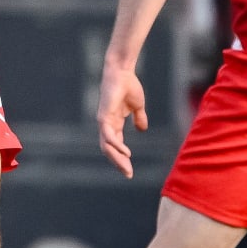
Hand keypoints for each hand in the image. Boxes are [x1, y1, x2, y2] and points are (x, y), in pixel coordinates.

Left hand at [97, 63, 148, 178]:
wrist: (123, 72)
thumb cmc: (129, 86)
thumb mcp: (137, 106)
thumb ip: (139, 118)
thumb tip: (142, 129)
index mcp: (113, 123)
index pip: (115, 145)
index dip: (122, 157)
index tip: (130, 170)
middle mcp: (106, 124)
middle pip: (109, 149)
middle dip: (119, 163)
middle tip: (128, 174)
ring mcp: (104, 121)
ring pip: (106, 146)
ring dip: (117, 158)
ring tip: (127, 168)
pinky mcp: (104, 116)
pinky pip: (108, 136)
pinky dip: (116, 145)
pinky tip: (125, 152)